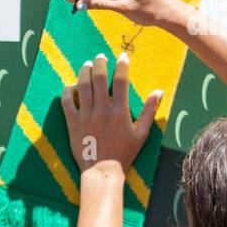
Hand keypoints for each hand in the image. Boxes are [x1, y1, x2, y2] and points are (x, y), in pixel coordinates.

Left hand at [62, 52, 161, 173]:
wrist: (102, 170)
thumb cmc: (124, 152)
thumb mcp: (142, 133)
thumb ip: (150, 110)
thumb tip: (159, 91)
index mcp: (120, 111)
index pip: (121, 80)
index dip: (122, 65)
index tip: (122, 56)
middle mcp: (102, 109)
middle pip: (98, 77)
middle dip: (100, 63)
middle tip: (101, 57)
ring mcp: (85, 115)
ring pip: (82, 85)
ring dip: (84, 71)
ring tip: (87, 64)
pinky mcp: (72, 123)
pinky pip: (67, 101)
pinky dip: (68, 90)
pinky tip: (73, 86)